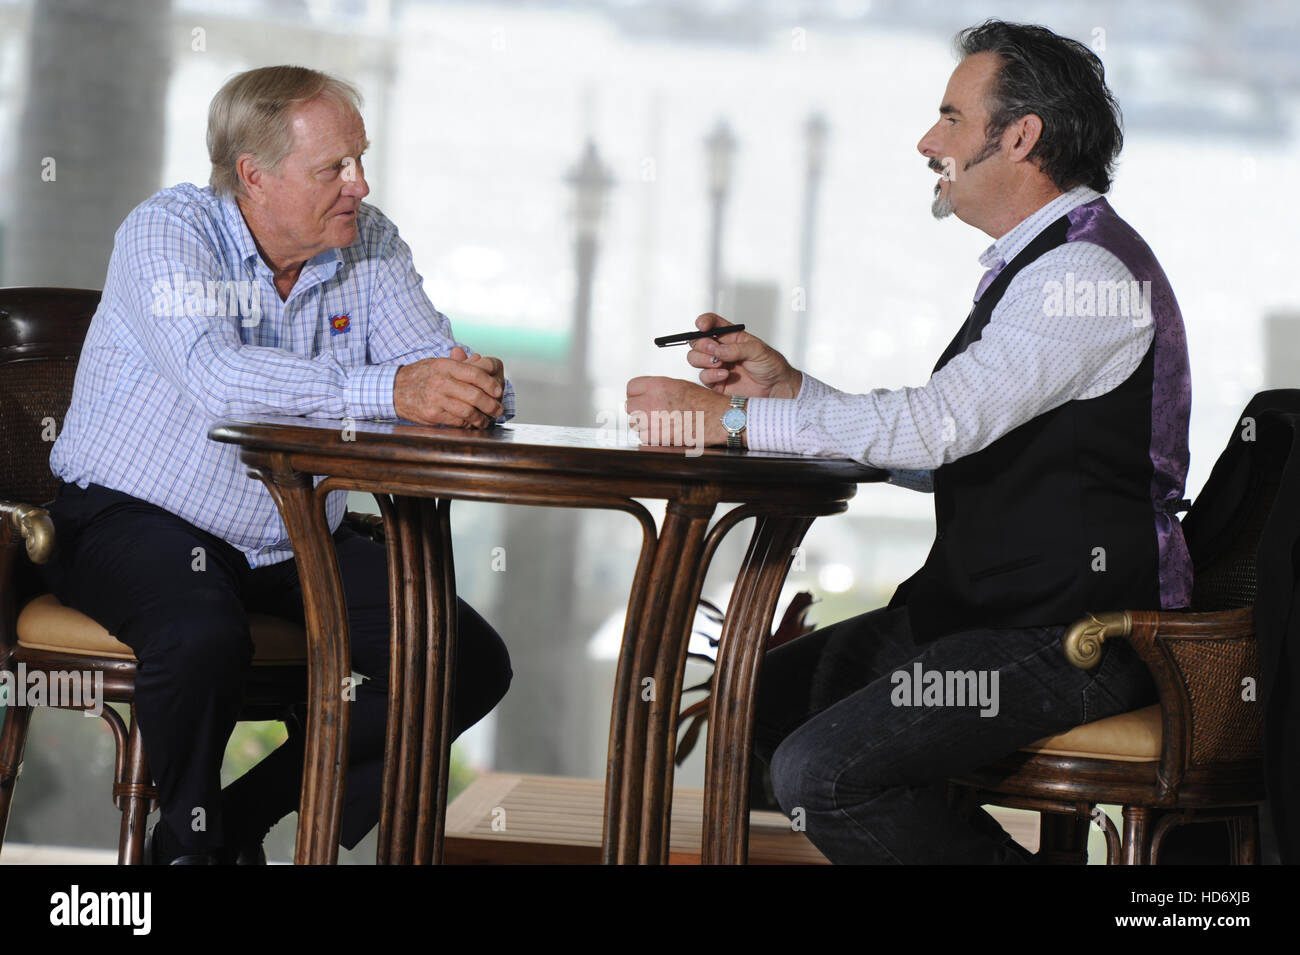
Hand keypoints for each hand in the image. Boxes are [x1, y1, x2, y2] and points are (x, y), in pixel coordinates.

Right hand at [393, 346, 503, 427]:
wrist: (395, 389)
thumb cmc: (422, 375)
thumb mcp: (439, 364)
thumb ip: (461, 364)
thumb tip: (483, 361)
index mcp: (445, 366)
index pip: (474, 374)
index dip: (490, 384)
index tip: (498, 391)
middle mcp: (441, 382)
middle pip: (474, 395)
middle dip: (491, 405)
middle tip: (498, 410)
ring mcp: (435, 399)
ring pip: (467, 411)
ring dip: (481, 418)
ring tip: (486, 420)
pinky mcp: (432, 414)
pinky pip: (456, 421)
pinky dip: (467, 424)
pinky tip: (471, 423)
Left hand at [625, 375, 732, 447]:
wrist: (716, 418)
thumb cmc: (704, 402)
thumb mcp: (678, 385)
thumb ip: (658, 388)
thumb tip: (647, 393)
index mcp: (657, 385)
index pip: (631, 387)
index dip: (636, 393)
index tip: (639, 397)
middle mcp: (651, 402)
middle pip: (630, 406)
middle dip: (638, 409)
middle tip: (649, 411)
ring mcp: (652, 420)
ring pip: (635, 423)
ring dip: (643, 424)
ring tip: (660, 422)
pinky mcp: (656, 437)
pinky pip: (643, 437)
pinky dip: (650, 436)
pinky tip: (664, 431)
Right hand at [685, 313, 800, 398]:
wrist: (776, 389)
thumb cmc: (771, 366)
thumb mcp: (758, 351)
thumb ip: (736, 349)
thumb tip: (718, 350)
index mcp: (731, 337)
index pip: (712, 324)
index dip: (704, 322)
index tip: (703, 326)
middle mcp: (721, 350)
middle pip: (697, 342)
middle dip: (702, 344)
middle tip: (713, 350)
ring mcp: (717, 366)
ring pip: (695, 358)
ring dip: (703, 359)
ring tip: (719, 363)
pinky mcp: (716, 382)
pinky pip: (703, 376)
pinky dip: (711, 375)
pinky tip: (724, 374)